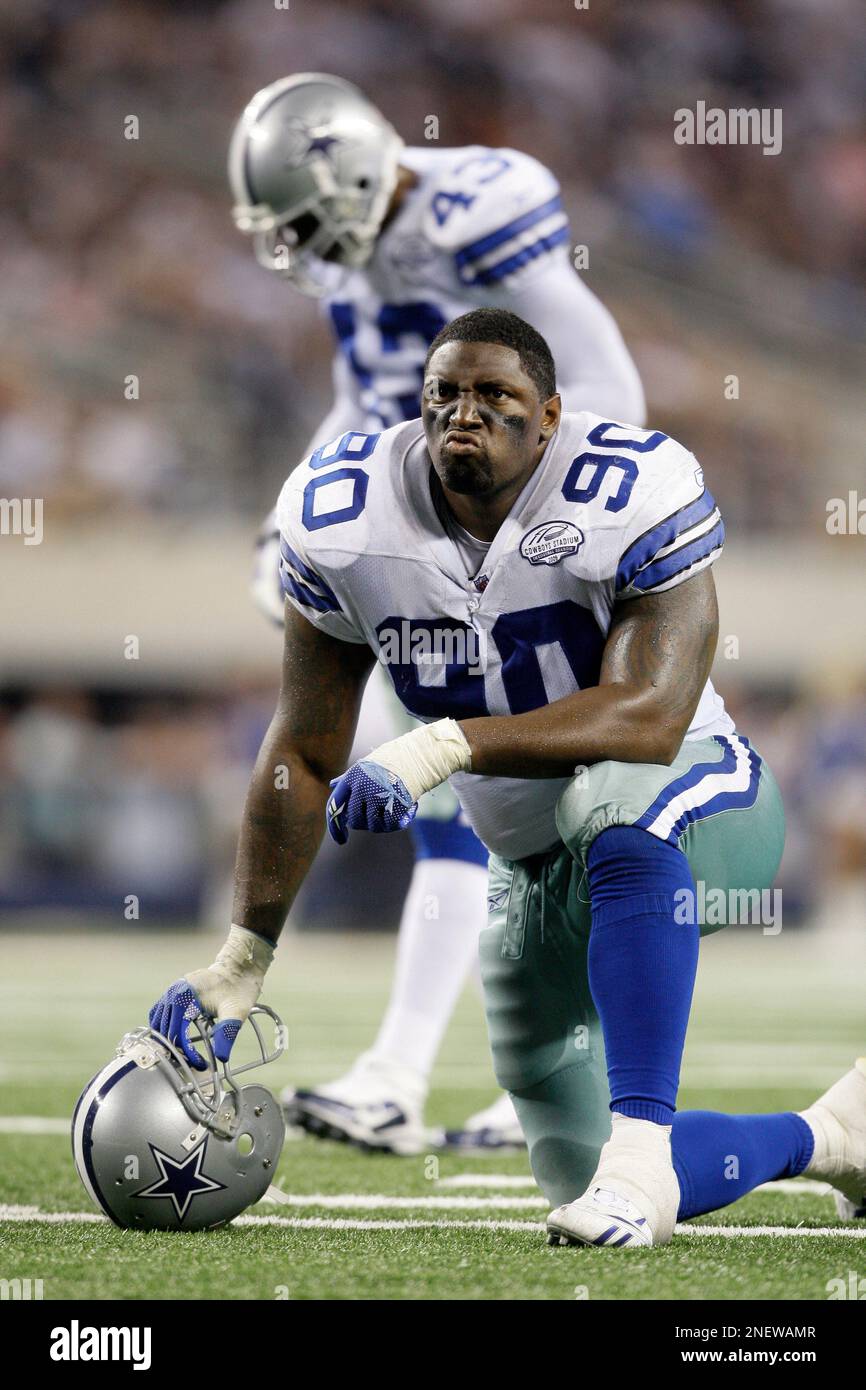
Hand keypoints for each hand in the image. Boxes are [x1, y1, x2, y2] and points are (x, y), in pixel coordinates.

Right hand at [148, 926, 274, 1068]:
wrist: (239, 968)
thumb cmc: (239, 989)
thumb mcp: (236, 1012)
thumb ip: (227, 1033)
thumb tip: (221, 1057)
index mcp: (183, 996)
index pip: (178, 1034)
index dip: (188, 1053)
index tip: (202, 1065)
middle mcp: (173, 993)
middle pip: (165, 1031)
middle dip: (178, 1050)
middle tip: (194, 1063)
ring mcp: (171, 991)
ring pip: (159, 1024)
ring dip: (168, 1040)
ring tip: (185, 1053)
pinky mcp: (174, 992)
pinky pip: (160, 1013)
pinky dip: (164, 1027)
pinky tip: (176, 1037)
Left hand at [326, 759, 417, 844]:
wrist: (415, 758)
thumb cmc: (387, 763)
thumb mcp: (364, 767)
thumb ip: (348, 779)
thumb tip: (332, 785)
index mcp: (351, 778)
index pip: (335, 806)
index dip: (334, 827)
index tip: (341, 840)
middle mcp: (362, 787)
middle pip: (355, 820)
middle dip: (362, 823)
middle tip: (374, 816)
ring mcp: (378, 796)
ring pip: (372, 826)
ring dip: (380, 824)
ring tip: (388, 810)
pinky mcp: (394, 804)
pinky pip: (389, 826)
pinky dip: (393, 824)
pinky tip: (399, 813)